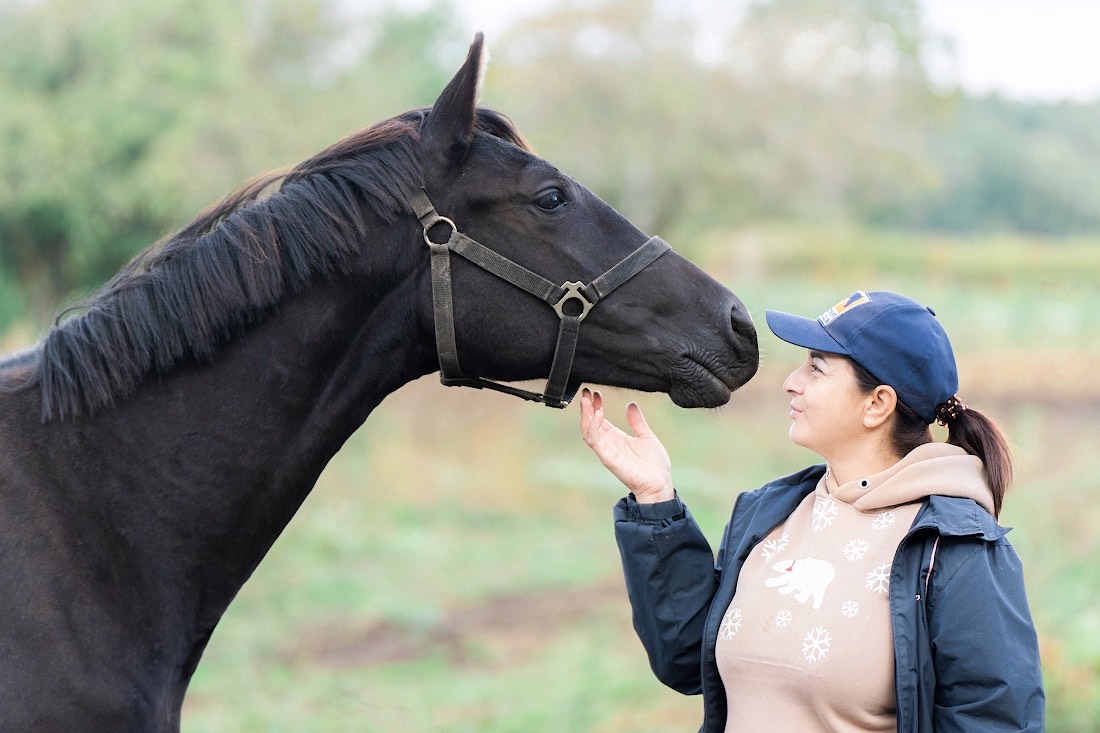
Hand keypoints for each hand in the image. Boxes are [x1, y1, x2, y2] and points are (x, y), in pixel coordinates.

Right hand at [579, 388, 673, 502]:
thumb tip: (630, 404)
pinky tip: (598, 414)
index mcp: (616, 437)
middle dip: (587, 407)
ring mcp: (606, 450)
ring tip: (587, 400)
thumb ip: (637, 421)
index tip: (595, 392)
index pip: (599, 418)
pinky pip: (595, 441)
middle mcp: (608, 443)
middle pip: (590, 422)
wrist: (659, 484)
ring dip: (585, 415)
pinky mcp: (608, 457)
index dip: (595, 405)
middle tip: (586, 391)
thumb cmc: (654, 464)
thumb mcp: (646, 436)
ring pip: (588, 430)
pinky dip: (593, 427)